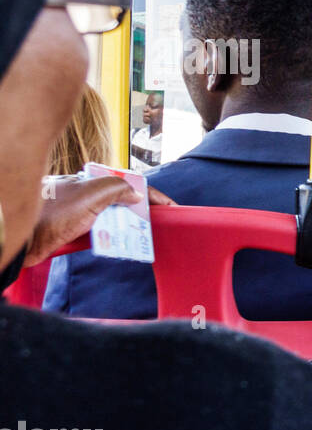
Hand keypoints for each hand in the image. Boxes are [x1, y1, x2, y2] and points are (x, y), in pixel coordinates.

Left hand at [25, 176, 176, 266]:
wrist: (21, 237)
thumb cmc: (51, 213)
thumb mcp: (89, 194)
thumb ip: (116, 189)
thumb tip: (135, 194)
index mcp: (91, 183)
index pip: (130, 184)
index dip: (153, 195)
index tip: (171, 207)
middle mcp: (87, 197)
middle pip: (124, 202)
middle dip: (143, 212)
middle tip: (160, 225)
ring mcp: (81, 215)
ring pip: (114, 221)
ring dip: (128, 229)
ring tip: (144, 239)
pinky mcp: (74, 234)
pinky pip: (101, 237)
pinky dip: (112, 241)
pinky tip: (119, 247)